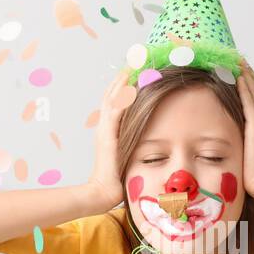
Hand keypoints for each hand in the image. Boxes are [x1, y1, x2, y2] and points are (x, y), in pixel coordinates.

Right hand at [87, 67, 134, 208]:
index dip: (124, 86)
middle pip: (112, 95)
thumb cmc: (117, 179)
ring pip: (113, 99)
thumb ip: (134, 144)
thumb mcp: (127, 155)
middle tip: (133, 60)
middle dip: (123, 77)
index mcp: (109, 129)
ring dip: (122, 82)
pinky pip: (115, 113)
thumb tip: (151, 140)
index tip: (135, 70)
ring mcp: (105, 130)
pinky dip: (122, 98)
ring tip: (132, 66)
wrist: (103, 192)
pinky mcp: (108, 137)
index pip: (116, 102)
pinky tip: (130, 86)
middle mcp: (105, 126)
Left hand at [236, 57, 253, 201]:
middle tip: (239, 58)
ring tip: (237, 61)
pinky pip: (250, 102)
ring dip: (247, 75)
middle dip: (249, 74)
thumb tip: (239, 136)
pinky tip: (238, 76)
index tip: (244, 70)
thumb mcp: (253, 152)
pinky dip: (245, 87)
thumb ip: (248, 140)